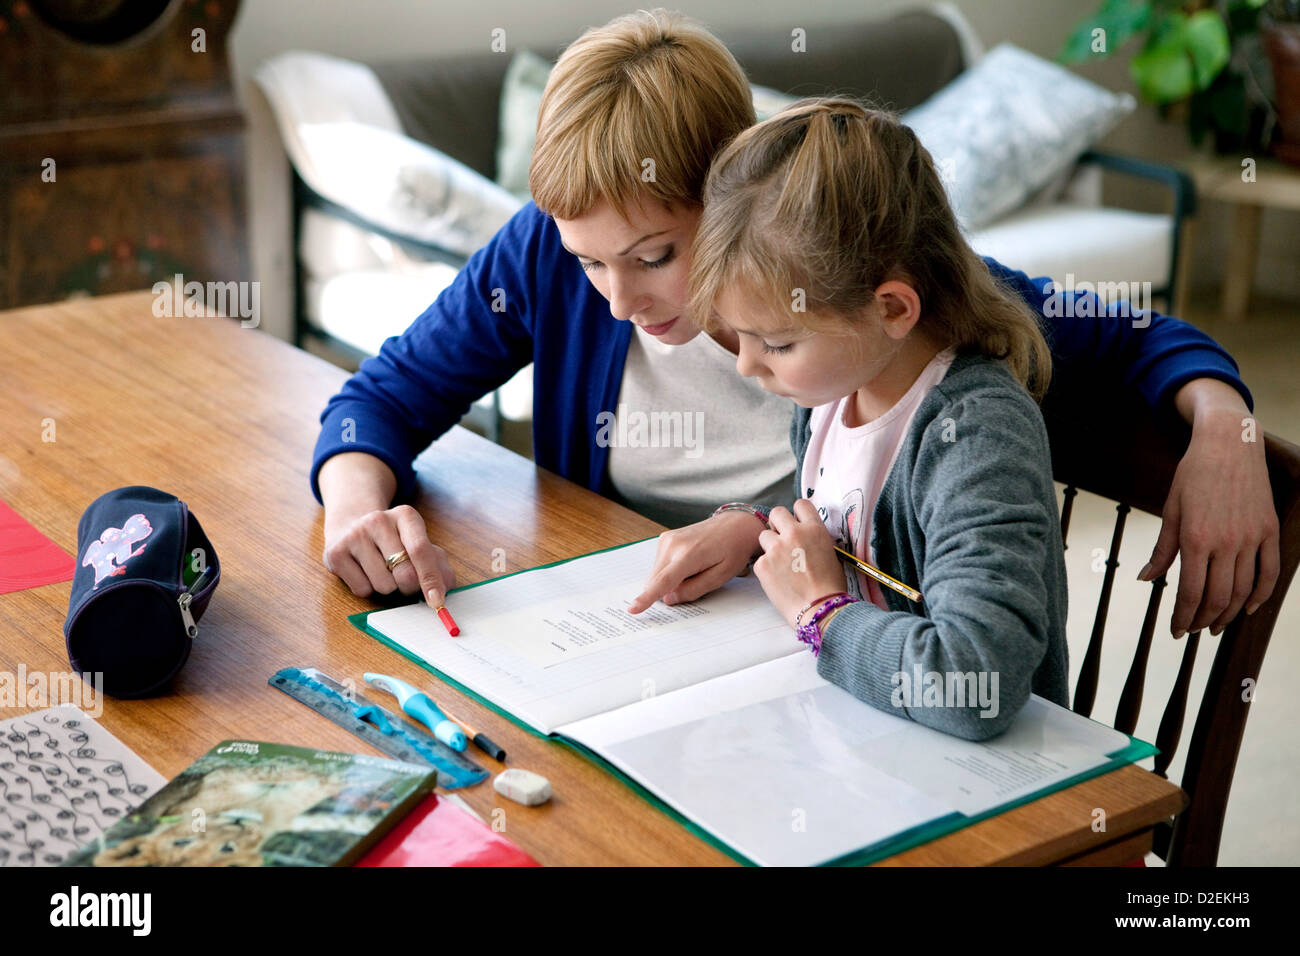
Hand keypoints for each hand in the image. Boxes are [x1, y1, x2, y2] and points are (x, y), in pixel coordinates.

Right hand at [323, 504, 456, 605]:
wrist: (351, 523)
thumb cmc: (393, 540)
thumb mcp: (418, 542)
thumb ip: (437, 564)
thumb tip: (445, 588)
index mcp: (405, 515)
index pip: (421, 551)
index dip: (431, 579)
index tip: (437, 601)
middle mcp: (378, 520)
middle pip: (404, 573)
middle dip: (410, 587)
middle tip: (405, 581)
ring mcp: (354, 535)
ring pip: (383, 585)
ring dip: (388, 588)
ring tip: (381, 570)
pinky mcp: (335, 553)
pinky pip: (362, 590)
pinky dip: (368, 589)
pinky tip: (364, 571)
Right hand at [628, 510, 764, 612]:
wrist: (735, 524)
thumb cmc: (733, 550)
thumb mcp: (721, 576)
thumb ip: (694, 590)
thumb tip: (668, 599)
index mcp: (689, 554)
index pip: (663, 580)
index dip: (647, 597)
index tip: (632, 609)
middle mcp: (672, 544)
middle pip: (656, 580)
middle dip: (668, 590)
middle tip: (696, 580)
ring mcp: (666, 539)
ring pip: (657, 574)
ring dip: (670, 580)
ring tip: (696, 568)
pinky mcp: (664, 539)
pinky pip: (660, 565)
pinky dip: (671, 571)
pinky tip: (689, 563)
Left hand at [751, 500, 845, 625]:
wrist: (819, 609)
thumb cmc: (830, 586)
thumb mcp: (831, 553)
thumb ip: (814, 538)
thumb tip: (803, 535)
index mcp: (814, 529)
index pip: (800, 504)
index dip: (797, 514)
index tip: (796, 523)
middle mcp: (794, 533)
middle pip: (776, 513)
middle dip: (777, 524)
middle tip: (782, 539)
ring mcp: (776, 548)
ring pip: (764, 535)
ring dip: (770, 546)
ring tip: (781, 564)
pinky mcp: (762, 564)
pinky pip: (760, 559)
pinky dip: (766, 568)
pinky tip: (778, 580)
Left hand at [1142, 399, 1279, 637]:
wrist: (1229, 443)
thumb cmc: (1192, 474)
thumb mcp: (1170, 510)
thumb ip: (1162, 549)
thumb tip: (1145, 579)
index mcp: (1195, 538)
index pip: (1190, 592)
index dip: (1182, 617)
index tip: (1175, 630)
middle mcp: (1226, 542)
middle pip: (1218, 598)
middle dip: (1203, 621)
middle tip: (1192, 631)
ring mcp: (1252, 537)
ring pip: (1244, 590)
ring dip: (1229, 614)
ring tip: (1215, 624)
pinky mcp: (1269, 531)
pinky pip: (1270, 572)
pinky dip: (1261, 595)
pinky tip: (1249, 608)